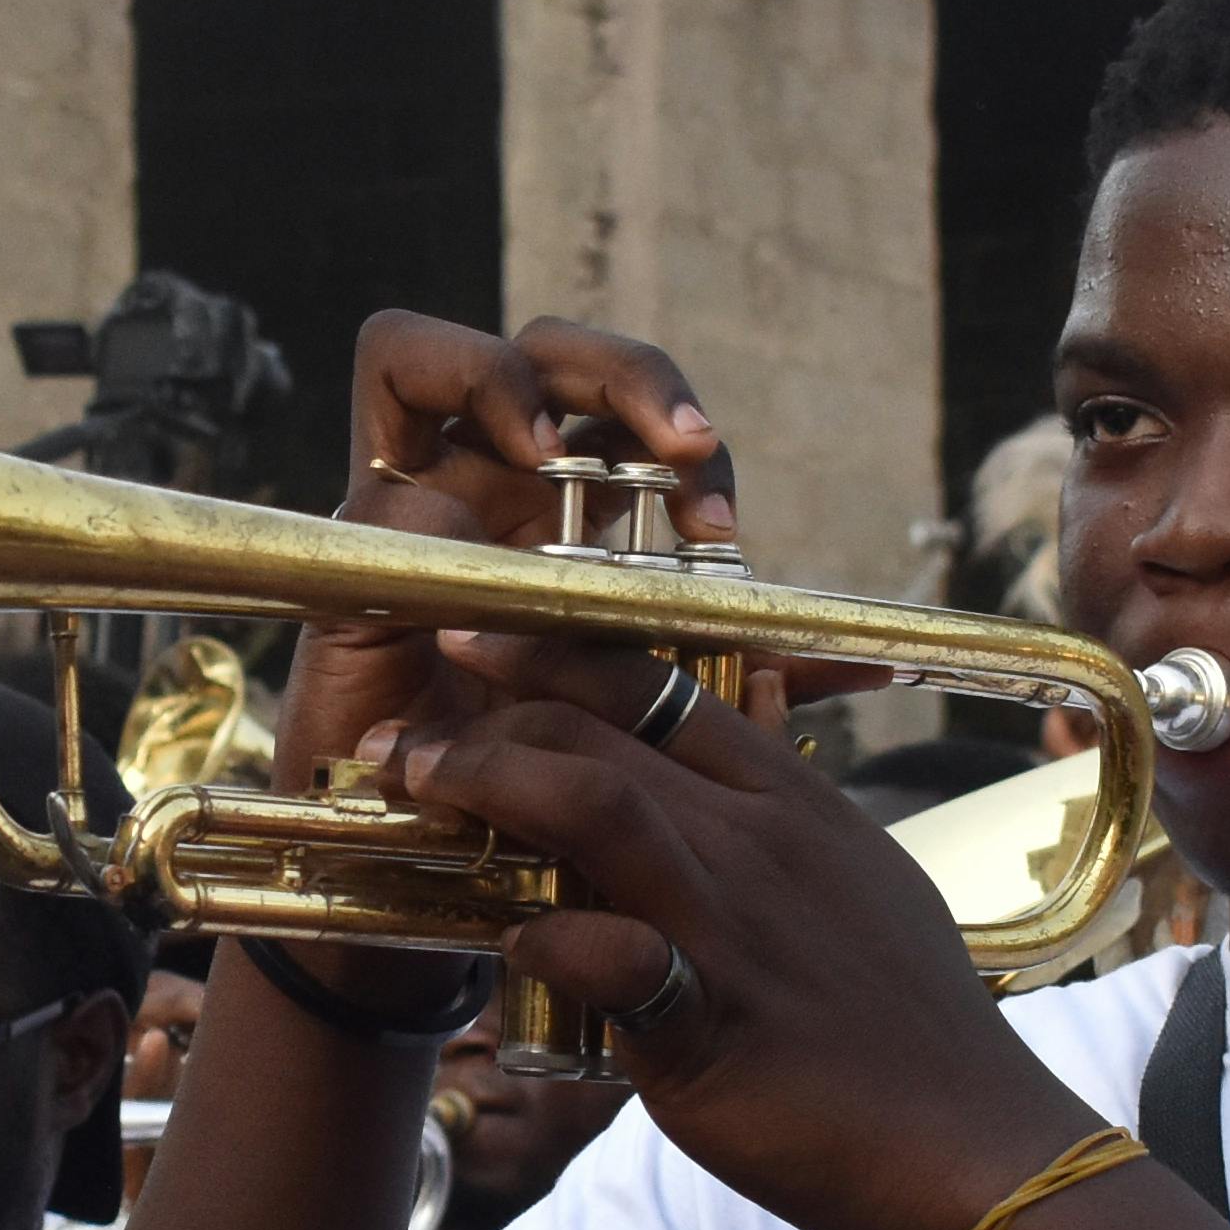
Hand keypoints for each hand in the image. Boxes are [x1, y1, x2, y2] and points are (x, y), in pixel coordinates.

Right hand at [267, 312, 746, 1040]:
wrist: (422, 873)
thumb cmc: (531, 785)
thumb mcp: (650, 719)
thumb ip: (743, 677)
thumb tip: (878, 664)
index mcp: (564, 511)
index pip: (629, 415)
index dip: (685, 439)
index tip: (722, 531)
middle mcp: (488, 489)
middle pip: (548, 355)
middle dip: (625, 376)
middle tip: (683, 447)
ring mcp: (413, 506)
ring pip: (429, 356)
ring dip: (508, 378)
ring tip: (554, 445)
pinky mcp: (350, 553)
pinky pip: (381, 446)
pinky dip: (443, 445)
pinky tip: (489, 503)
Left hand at [386, 680, 1093, 1229]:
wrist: (969, 1145)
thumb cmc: (907, 1029)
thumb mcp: (862, 880)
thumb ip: (786, 815)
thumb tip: (744, 740)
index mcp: (794, 802)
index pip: (662, 685)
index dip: (552, 653)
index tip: (475, 641)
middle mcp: (759, 841)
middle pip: (604, 728)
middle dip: (486, 716)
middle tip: (410, 742)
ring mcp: (731, 925)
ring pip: (593, 803)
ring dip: (487, 782)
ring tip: (418, 787)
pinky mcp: (707, 1023)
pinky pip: (605, 956)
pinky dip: (543, 942)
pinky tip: (509, 948)